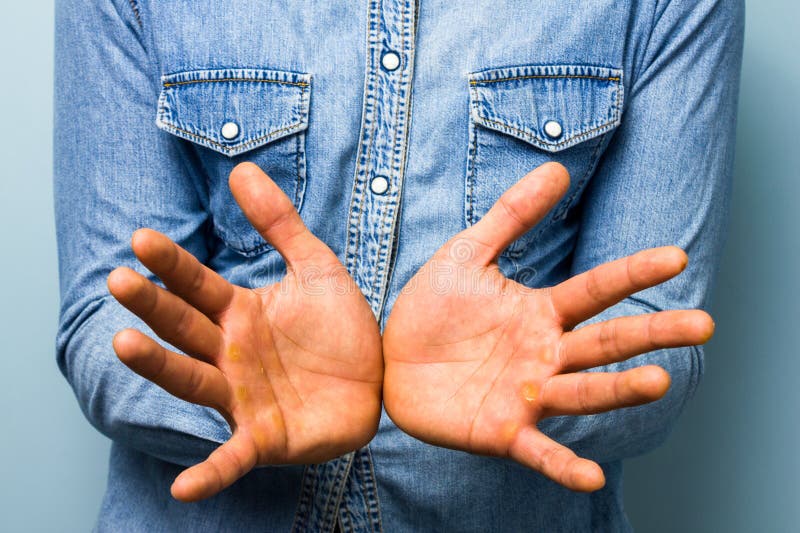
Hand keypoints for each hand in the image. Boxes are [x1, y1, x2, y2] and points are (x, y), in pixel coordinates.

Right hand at [107, 162, 382, 501]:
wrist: (379, 382)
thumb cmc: (341, 329)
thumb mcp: (316, 268)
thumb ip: (280, 223)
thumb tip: (240, 169)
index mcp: (239, 314)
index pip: (198, 285)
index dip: (172, 262)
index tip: (142, 237)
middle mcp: (230, 354)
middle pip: (184, 328)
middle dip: (153, 306)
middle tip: (120, 281)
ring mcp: (242, 397)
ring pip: (193, 381)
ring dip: (159, 368)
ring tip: (127, 345)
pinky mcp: (264, 438)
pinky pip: (232, 457)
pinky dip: (210, 473)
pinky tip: (184, 488)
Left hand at [382, 163, 713, 491]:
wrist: (387, 359)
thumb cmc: (431, 308)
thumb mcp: (467, 255)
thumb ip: (511, 216)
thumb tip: (558, 168)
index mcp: (541, 313)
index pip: (596, 290)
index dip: (632, 273)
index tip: (674, 258)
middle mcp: (546, 355)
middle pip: (606, 343)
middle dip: (652, 334)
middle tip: (702, 324)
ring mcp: (529, 395)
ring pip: (583, 392)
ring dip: (619, 391)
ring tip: (657, 380)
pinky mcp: (504, 431)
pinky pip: (540, 451)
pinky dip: (564, 465)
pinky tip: (587, 475)